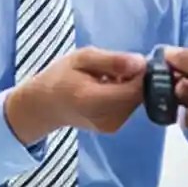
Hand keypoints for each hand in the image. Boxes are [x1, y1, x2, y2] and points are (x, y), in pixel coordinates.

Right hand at [6, 47, 144, 143]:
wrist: (46, 105)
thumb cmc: (60, 77)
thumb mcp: (82, 58)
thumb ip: (112, 61)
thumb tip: (141, 63)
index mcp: (93, 100)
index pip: (134, 89)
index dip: (140, 72)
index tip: (128, 61)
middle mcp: (105, 118)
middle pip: (138, 95)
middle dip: (134, 78)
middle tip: (112, 67)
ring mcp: (111, 126)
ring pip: (136, 100)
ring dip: (129, 86)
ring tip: (107, 78)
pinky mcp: (114, 128)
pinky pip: (130, 106)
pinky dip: (124, 95)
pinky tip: (107, 89)